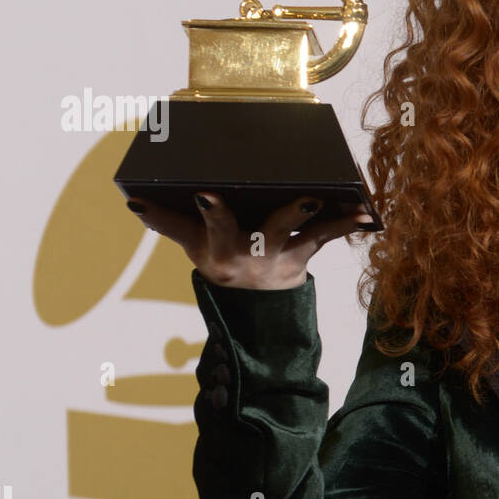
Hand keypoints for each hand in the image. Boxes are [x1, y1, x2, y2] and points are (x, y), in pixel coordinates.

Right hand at [124, 192, 373, 289]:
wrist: (253, 306)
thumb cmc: (220, 260)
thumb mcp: (191, 246)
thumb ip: (166, 221)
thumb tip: (133, 199)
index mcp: (216, 249)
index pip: (209, 228)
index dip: (209, 212)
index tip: (206, 193)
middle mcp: (247, 254)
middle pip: (254, 232)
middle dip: (273, 215)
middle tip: (291, 198)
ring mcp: (278, 257)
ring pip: (295, 234)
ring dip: (309, 216)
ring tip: (319, 198)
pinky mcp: (303, 256)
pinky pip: (325, 237)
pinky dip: (345, 224)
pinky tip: (365, 212)